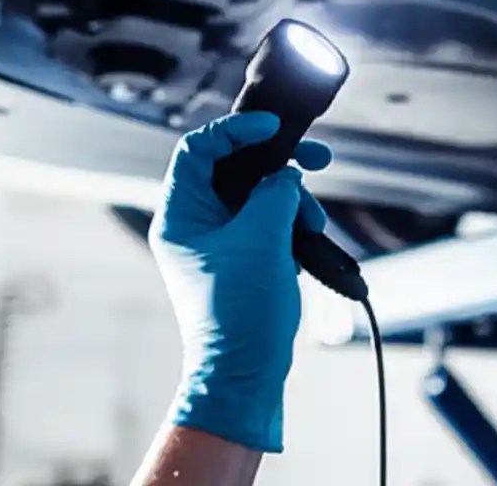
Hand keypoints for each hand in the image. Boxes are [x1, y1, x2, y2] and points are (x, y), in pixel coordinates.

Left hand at [148, 112, 331, 452]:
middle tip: (316, 158)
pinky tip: (311, 234)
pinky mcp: (247, 258)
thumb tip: (286, 176)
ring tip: (313, 222)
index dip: (235, 129)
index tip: (272, 126)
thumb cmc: (239, 313)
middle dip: (279, 164)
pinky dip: (294, 222)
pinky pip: (272, 222)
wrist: (247, 370)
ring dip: (294, 200)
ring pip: (261, 195)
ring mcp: (223, 242)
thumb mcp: (260, 239)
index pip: (199, 149)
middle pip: (236, 170)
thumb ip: (274, 193)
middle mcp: (197, 224)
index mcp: (180, 215)